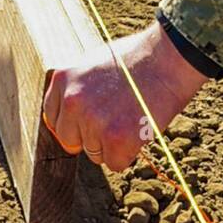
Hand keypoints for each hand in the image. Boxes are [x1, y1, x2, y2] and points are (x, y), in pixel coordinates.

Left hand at [43, 22, 206, 171]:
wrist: (168, 58)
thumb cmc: (136, 59)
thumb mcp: (93, 63)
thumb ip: (76, 88)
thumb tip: (68, 115)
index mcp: (63, 79)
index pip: (54, 117)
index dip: (74, 121)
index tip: (91, 118)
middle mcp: (73, 101)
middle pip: (70, 140)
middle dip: (91, 136)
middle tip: (116, 117)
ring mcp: (93, 121)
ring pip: (95, 154)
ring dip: (113, 144)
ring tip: (131, 116)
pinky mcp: (116, 139)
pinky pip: (116, 163)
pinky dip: (130, 152)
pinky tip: (139, 128)